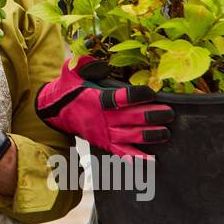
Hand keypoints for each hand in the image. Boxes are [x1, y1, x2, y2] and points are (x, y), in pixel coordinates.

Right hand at [35, 56, 172, 159]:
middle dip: (150, 116)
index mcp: (95, 99)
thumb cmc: (68, 90)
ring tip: (165, 133)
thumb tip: (99, 63)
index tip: (151, 92)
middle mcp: (101, 118)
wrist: (55, 112)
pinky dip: (136, 157)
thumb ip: (84, 64)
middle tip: (168, 113)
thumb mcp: (71, 71)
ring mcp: (103, 133)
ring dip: (148, 136)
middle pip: (129, 119)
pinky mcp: (104, 143)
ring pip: (129, 137)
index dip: (135, 96)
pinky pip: (121, 152)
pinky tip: (151, 160)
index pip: (117, 98)